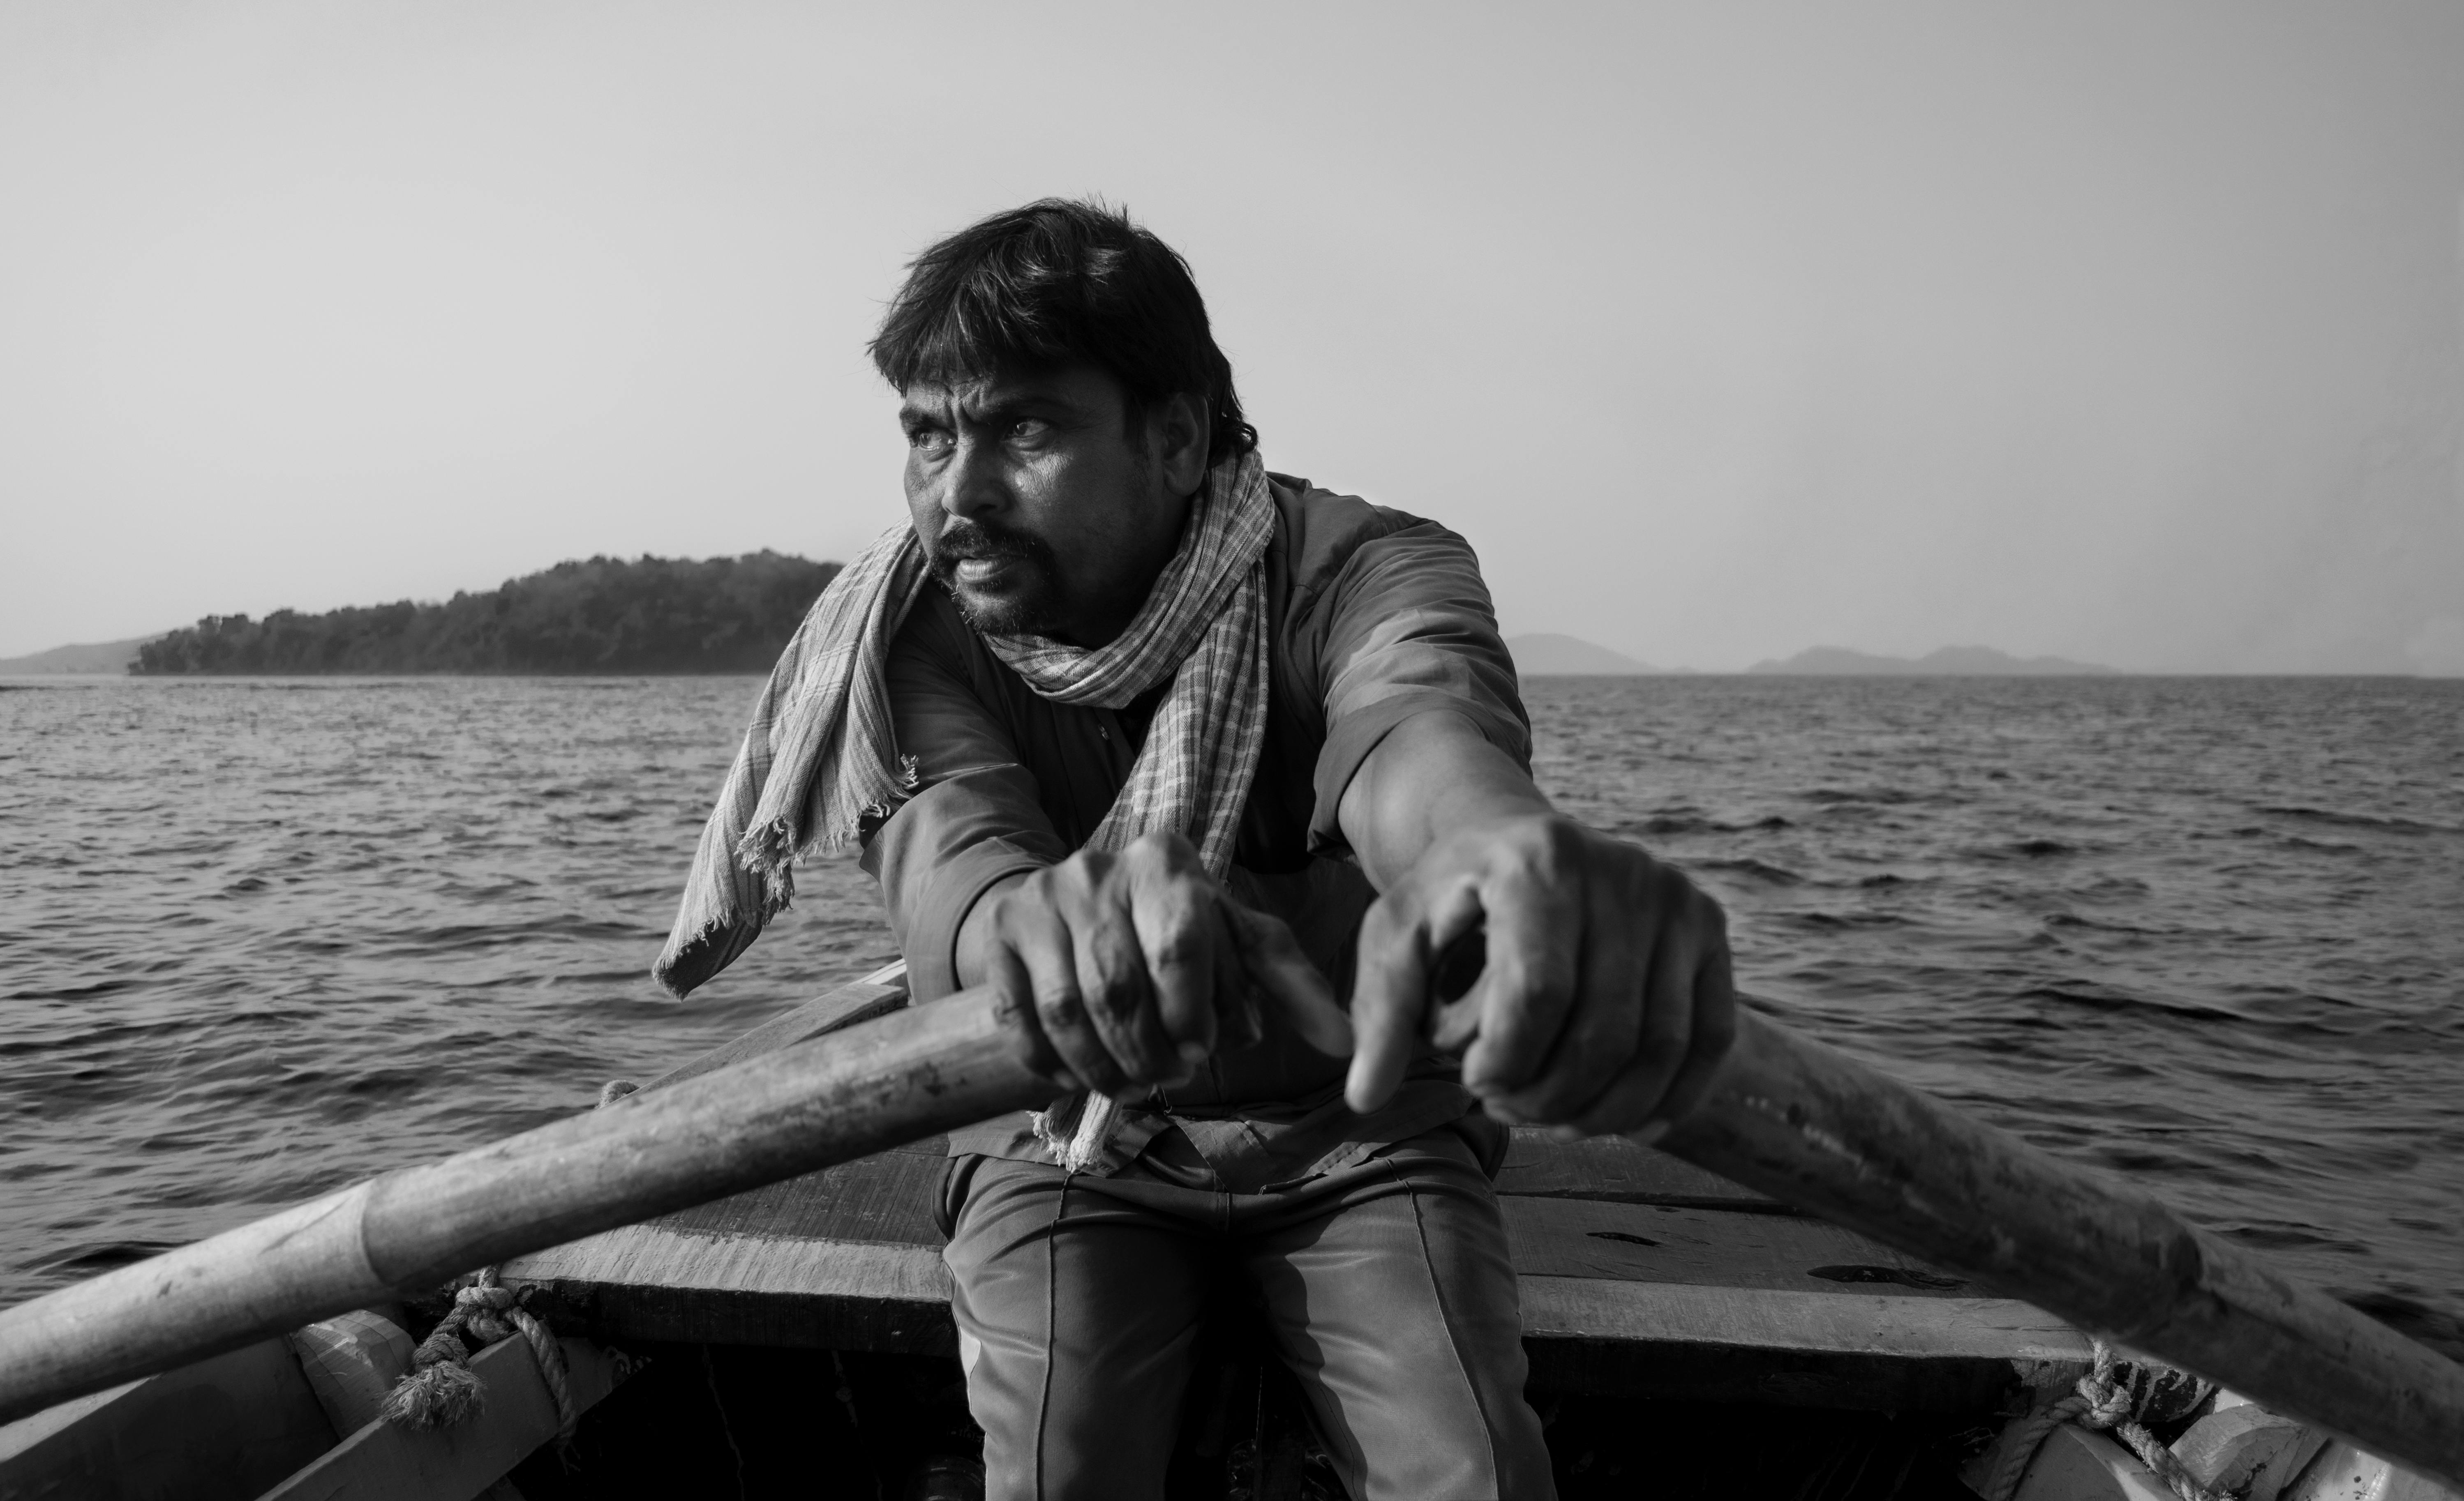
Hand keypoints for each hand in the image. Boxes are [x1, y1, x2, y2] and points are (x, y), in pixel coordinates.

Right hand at [962, 831, 1354, 1093]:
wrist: (1086, 902)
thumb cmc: (1179, 930)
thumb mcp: (1239, 947)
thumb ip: (1291, 989)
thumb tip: (1347, 1046)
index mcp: (1167, 862)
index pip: (1180, 943)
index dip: (1193, 1014)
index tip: (1203, 1055)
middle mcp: (1097, 868)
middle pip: (1120, 988)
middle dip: (1148, 1053)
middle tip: (1167, 1080)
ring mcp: (1042, 897)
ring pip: (1068, 1008)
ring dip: (1102, 1066)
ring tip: (1129, 1085)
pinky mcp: (1000, 932)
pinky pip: (1018, 1017)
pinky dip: (1047, 1063)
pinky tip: (1073, 1078)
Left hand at [1344, 812, 1735, 1140]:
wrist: (1514, 844)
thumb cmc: (1450, 900)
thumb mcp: (1396, 938)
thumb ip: (1379, 1014)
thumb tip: (1364, 1097)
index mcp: (1539, 862)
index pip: (1539, 992)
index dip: (1507, 1061)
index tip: (1474, 1078)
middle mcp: (1621, 869)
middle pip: (1603, 1031)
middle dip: (1551, 1096)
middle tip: (1507, 1107)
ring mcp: (1675, 898)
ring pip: (1659, 1047)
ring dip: (1604, 1110)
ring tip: (1550, 1115)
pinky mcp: (1709, 927)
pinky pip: (1710, 1038)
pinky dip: (1671, 1097)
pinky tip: (1625, 1125)